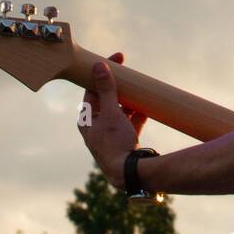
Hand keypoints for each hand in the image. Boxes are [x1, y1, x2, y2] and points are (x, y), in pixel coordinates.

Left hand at [77, 51, 148, 188]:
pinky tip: (146, 106)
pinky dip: (137, 114)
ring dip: (129, 99)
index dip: (102, 73)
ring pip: (119, 110)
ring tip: (138, 89)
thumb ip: (106, 89)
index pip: (92, 89)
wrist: (128, 173)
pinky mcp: (124, 141)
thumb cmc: (114, 142)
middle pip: (107, 99)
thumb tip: (98, 66)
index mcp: (87, 120)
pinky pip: (130, 122)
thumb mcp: (110, 112)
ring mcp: (110, 134)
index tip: (116, 60)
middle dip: (118, 86)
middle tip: (129, 73)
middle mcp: (96, 127)